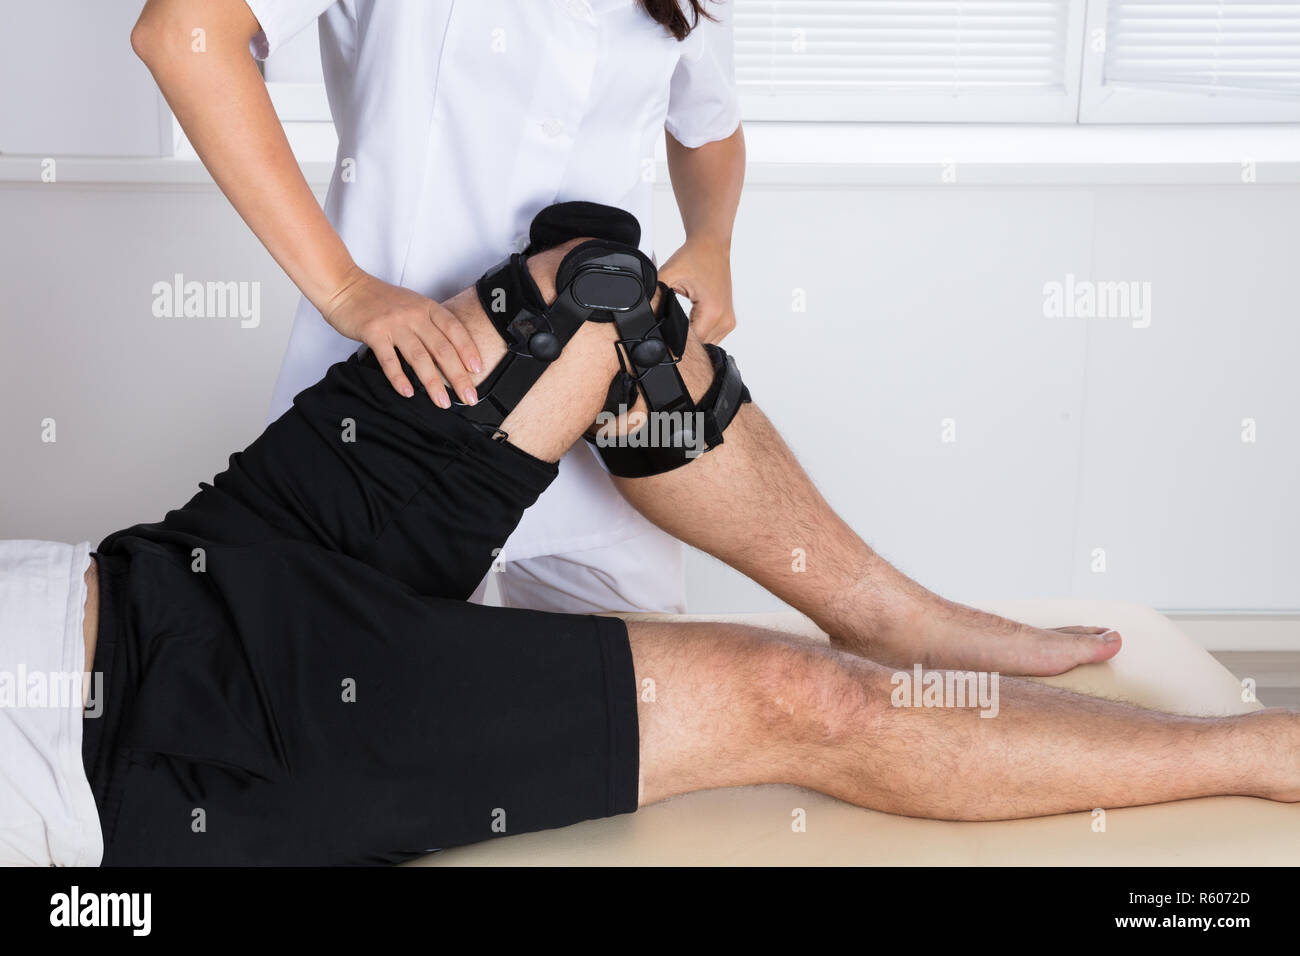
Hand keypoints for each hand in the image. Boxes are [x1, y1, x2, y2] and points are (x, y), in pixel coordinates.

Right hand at [321, 265, 482, 406]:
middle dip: (458, 376)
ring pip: (419, 357)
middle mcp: (414, 314)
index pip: (455, 330)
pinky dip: (399, 378)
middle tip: (469, 396)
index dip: (468, 350)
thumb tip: (450, 354)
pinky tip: (408, 393)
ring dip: (433, 383)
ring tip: (443, 402)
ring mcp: (394, 323)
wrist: (344, 286)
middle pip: (442, 348)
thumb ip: (429, 325)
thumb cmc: (379, 300)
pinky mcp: (373, 332)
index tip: (478, 370)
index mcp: (426, 307)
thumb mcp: (411, 305)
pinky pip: (389, 360)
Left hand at [657, 237, 735, 344]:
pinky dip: (700, 332)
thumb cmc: (694, 257)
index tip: (661, 336)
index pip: (690, 343)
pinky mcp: (729, 320)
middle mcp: (724, 319)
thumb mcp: (668, 275)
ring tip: (680, 321)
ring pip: (706, 344)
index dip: (672, 341)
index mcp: (712, 312)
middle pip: (698, 346)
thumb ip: (654, 296)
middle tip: (668, 326)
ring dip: (692, 337)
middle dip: (682, 340)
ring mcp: (729, 321)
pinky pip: (712, 337)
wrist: (712, 245)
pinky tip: (690, 321)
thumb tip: (642, 315)